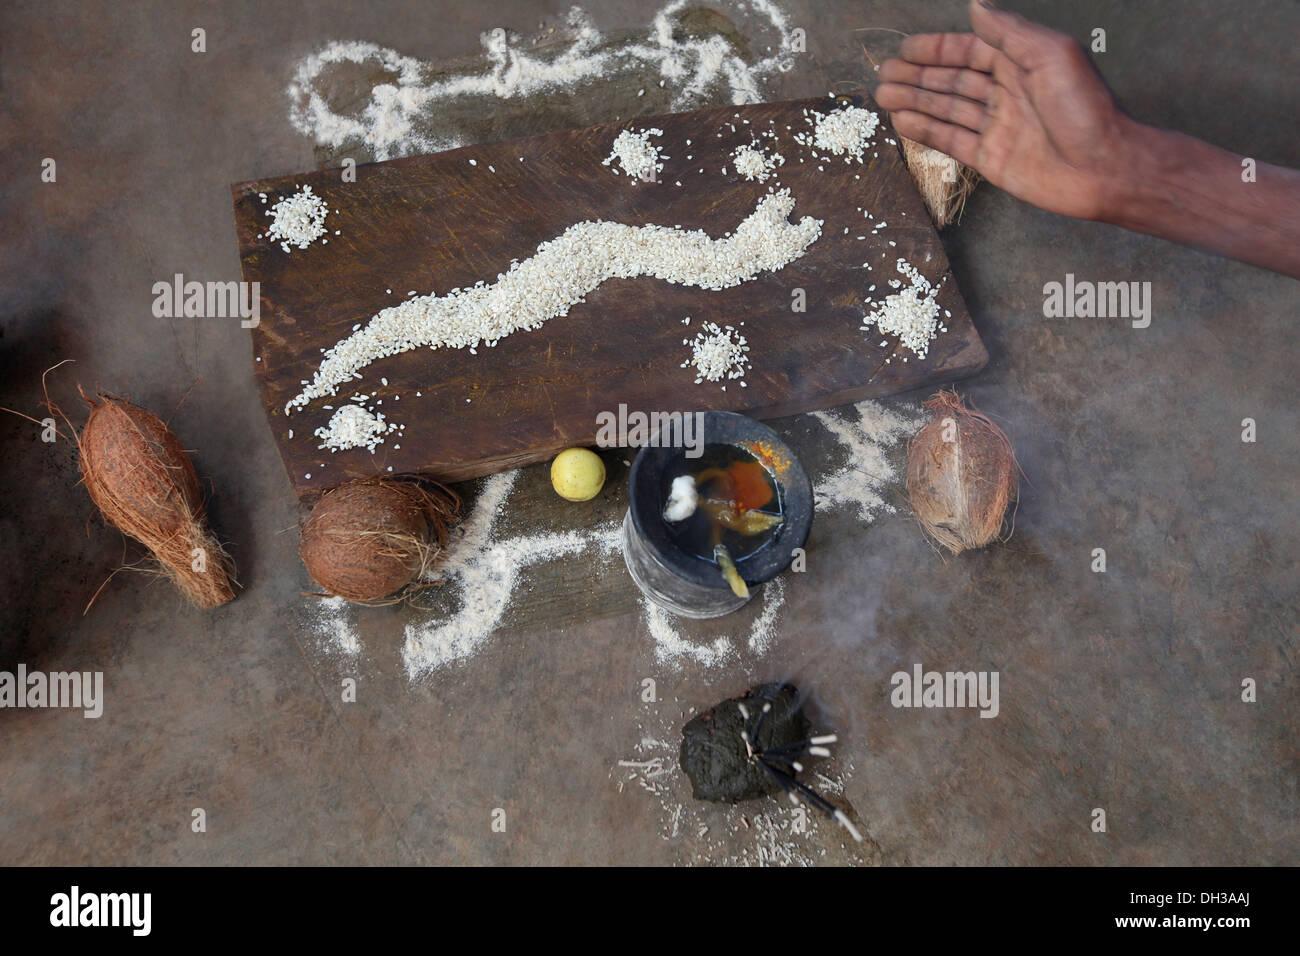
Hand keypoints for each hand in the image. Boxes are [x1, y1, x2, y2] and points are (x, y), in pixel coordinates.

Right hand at [876, 0, 1133, 221]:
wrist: (1105, 168)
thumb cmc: (1086, 109)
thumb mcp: (1053, 55)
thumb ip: (1011, 32)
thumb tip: (976, 6)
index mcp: (1021, 64)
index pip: (969, 51)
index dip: (936, 49)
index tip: (905, 50)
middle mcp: (1006, 93)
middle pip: (952, 81)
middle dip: (917, 76)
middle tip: (882, 75)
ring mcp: (997, 127)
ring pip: (946, 110)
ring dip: (914, 102)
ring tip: (882, 96)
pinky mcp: (992, 159)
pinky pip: (952, 141)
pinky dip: (926, 132)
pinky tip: (902, 123)